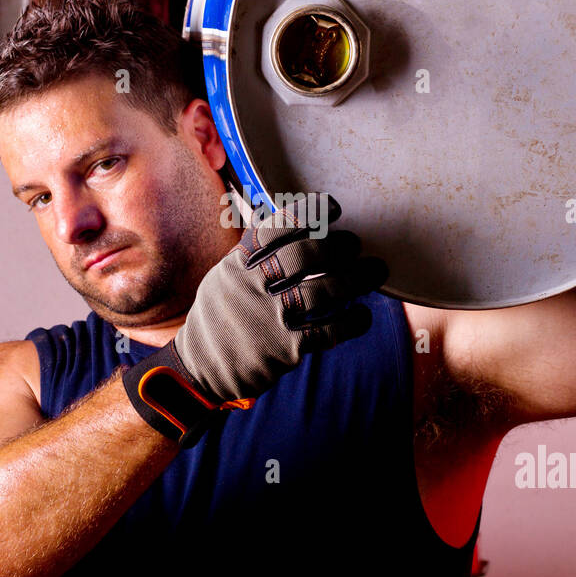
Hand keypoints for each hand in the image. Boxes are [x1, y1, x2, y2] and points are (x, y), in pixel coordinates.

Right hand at [122, 192, 387, 447]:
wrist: (201, 369)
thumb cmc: (220, 317)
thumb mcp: (224, 277)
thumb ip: (252, 253)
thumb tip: (282, 219)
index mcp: (238, 265)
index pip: (275, 229)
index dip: (309, 213)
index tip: (334, 207)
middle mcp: (252, 288)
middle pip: (304, 257)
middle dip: (337, 246)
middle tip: (354, 243)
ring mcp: (269, 319)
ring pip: (323, 292)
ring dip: (356, 279)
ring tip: (375, 271)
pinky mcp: (285, 350)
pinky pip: (328, 331)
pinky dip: (352, 322)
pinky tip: (363, 315)